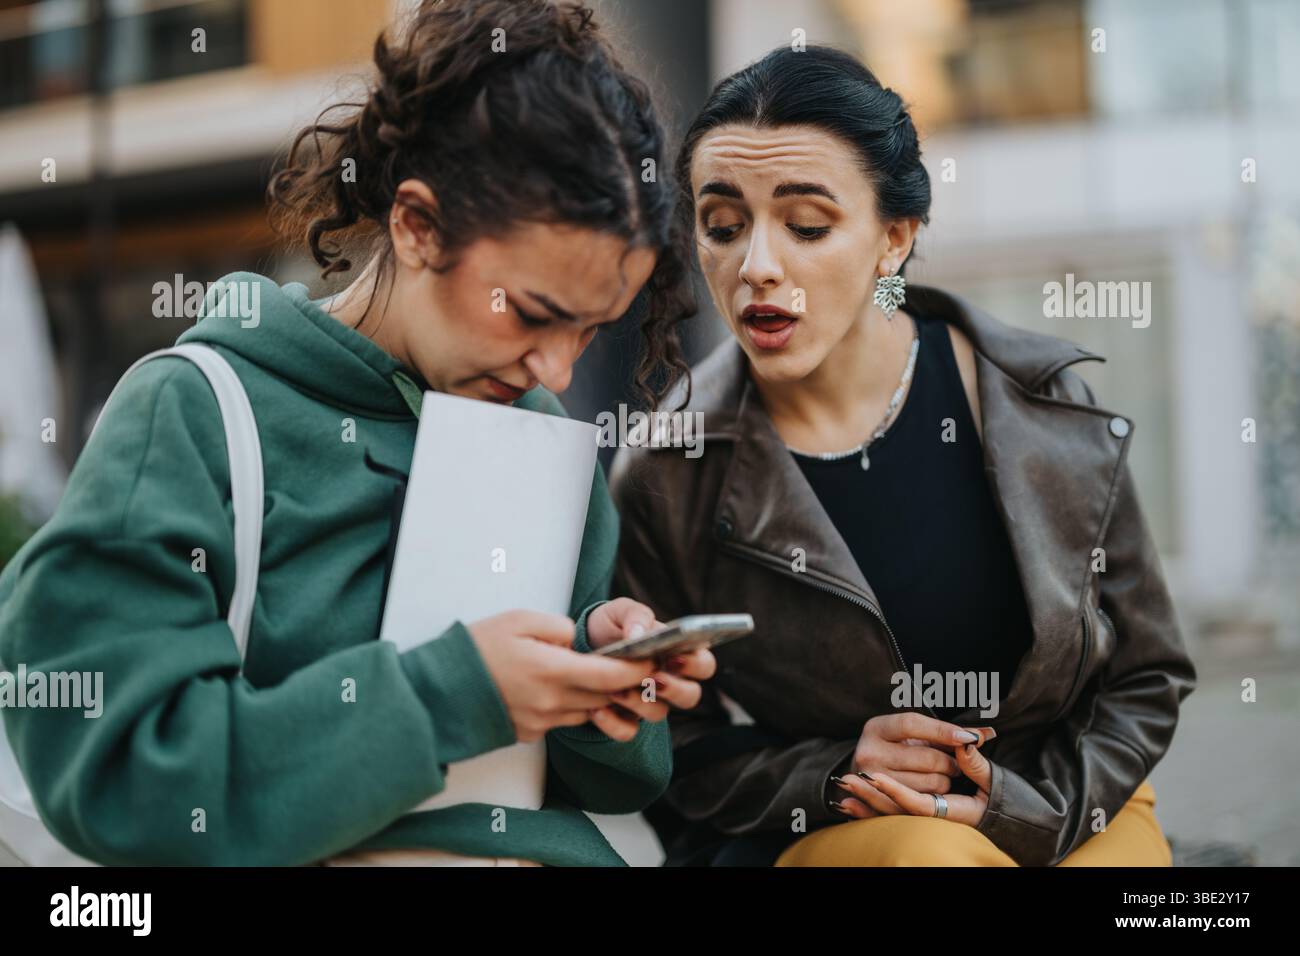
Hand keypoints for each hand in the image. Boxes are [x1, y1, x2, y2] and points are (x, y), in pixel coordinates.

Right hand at [466, 609, 655, 742]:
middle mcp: (551, 702)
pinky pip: (563, 719)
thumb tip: (576, 638)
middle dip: (623, 683)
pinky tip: (558, 688)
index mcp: (551, 671)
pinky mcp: (530, 733)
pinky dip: (569, 705)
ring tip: (596, 674)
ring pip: (586, 710)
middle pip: (604, 696)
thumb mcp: (518, 620)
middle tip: (637, 667)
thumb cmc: (475, 650)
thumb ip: (557, 626)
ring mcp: (541, 722)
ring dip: (596, 695)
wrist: (439, 691)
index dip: (636, 669)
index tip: (651, 660)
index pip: (610, 675)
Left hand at [583, 598, 716, 732]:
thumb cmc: (611, 627)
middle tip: (654, 678)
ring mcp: (648, 702)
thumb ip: (636, 615)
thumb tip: (639, 634)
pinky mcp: (625, 719)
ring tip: (617, 690)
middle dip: (675, 690)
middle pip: (691, 696)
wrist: (581, 644)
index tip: (675, 658)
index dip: (696, 665)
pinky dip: (613, 724)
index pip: (704, 665)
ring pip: (659, 714)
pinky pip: (627, 732)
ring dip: (640, 704)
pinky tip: (598, 709)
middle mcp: (669, 681)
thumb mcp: (621, 611)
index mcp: (677, 654)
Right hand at [830, 713, 995, 818]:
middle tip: (952, 764)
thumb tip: (987, 733)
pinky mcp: (884, 804)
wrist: (870, 779)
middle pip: (927, 757)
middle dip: (949, 762)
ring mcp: (873, 780)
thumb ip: (953, 733)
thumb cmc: (902, 752)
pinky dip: (937, 796)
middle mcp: (868, 752)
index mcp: (876, 728)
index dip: (942, 730)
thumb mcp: (920, 737)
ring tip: (939, 777)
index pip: (912, 724)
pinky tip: (936, 792)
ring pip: (932, 782)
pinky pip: (926, 803)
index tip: (968, 737)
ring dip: (945, 781)